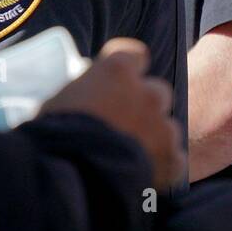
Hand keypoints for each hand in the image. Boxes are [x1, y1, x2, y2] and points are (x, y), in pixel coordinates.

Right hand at [40, 38, 184, 188]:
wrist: (73, 176)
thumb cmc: (56, 134)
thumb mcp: (61, 100)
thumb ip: (87, 92)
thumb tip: (91, 97)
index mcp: (117, 70)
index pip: (135, 54)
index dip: (128, 70)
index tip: (117, 82)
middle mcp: (146, 92)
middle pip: (157, 91)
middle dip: (144, 105)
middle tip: (124, 124)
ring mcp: (163, 125)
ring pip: (167, 126)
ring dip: (154, 137)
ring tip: (131, 156)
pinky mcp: (172, 159)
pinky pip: (175, 159)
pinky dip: (163, 166)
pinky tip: (143, 174)